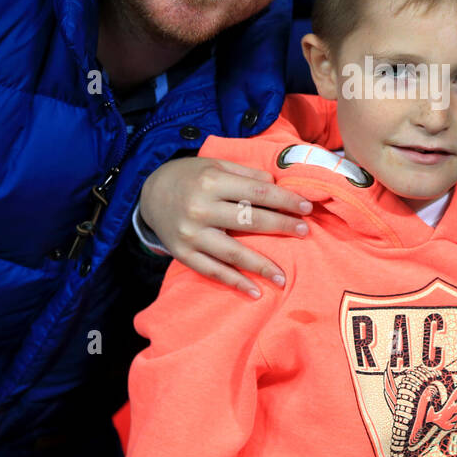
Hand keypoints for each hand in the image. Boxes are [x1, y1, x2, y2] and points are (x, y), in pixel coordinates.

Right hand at [139, 157, 312, 298]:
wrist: (150, 194)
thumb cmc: (191, 176)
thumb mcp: (216, 164)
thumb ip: (247, 174)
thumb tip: (278, 185)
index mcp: (212, 181)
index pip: (258, 193)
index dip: (286, 200)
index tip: (307, 208)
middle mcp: (201, 208)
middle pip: (249, 221)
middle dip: (281, 226)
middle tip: (304, 232)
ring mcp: (191, 234)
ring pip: (233, 252)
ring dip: (261, 265)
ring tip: (283, 277)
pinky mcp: (183, 254)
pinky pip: (213, 271)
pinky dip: (234, 282)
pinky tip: (255, 291)